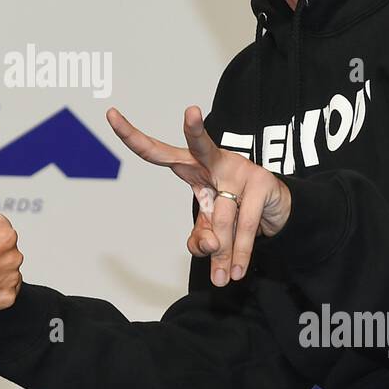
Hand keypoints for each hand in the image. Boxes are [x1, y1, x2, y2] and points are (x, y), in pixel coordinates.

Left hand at [107, 105, 291, 285]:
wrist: (276, 213)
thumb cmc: (234, 211)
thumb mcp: (209, 228)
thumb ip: (200, 239)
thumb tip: (210, 247)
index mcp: (193, 167)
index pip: (158, 151)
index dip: (133, 136)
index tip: (111, 115)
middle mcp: (215, 161)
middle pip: (200, 143)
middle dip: (194, 128)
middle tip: (191, 111)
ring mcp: (241, 169)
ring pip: (223, 215)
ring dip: (224, 252)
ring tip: (224, 277)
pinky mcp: (262, 184)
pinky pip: (245, 225)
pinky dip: (241, 253)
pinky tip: (238, 269)